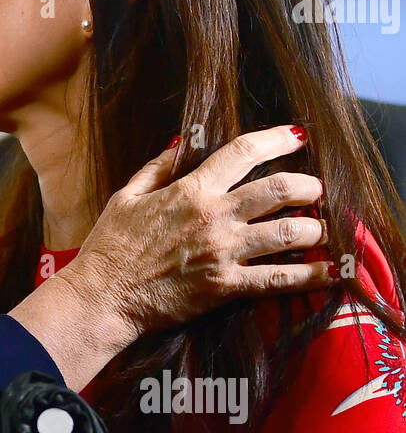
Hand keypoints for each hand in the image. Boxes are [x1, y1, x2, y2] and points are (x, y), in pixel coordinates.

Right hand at [70, 124, 328, 349]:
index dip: (276, 139)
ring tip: (321, 229)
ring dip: (314, 229)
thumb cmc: (110, 246)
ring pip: (288, 232)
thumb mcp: (127, 196)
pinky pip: (279, 279)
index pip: (243, 153)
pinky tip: (329, 272)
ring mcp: (223, 252)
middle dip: (308, 187)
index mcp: (191, 190)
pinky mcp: (227, 286)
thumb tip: (181, 141)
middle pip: (279, 190)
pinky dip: (310, 275)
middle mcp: (214, 217)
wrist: (103, 296)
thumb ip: (158, 167)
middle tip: (317, 190)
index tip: (298, 135)